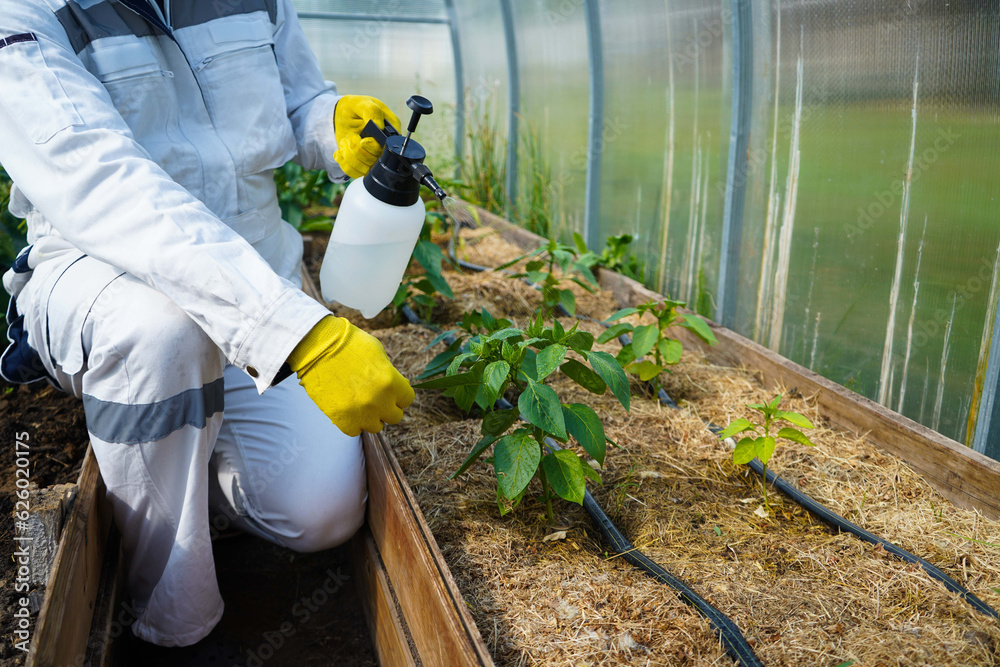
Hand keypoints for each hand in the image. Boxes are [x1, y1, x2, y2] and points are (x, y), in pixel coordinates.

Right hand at [289, 316, 413, 435]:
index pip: (407, 400)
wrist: (317, 347)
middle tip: (376, 398)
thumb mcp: (378, 352)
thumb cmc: (348, 343)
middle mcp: (379, 401)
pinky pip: (355, 431)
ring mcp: (360, 412)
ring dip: (371, 417)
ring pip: (376, 427)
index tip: (391, 391)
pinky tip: (348, 409)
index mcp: (391, 382)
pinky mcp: (341, 419)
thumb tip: (396, 385)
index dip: (399, 395)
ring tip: (360, 404)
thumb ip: (389, 373)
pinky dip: (353, 423)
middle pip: (395, 417)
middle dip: (387, 407)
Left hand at [333, 95, 400, 178]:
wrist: (342, 114)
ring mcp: (372, 158)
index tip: (363, 140)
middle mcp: (384, 148)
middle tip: (351, 136)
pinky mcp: (361, 164)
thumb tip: (379, 126)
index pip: (388, 149)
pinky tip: (340, 151)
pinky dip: (343, 162)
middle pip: (374, 162)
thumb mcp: (363, 103)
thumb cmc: (355, 107)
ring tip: (346, 141)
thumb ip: (372, 111)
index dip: (374, 147)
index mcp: (391, 132)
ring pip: (362, 169)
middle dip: (357, 149)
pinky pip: (352, 172)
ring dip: (349, 155)